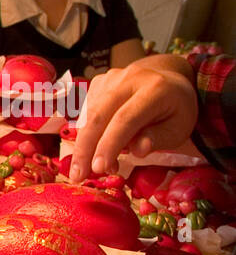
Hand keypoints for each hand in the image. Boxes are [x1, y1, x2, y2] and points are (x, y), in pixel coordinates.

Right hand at [69, 58, 197, 180]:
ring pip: (87, 116)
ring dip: (83, 145)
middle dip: (85, 149)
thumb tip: (138, 151)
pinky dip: (84, 134)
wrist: (167, 78)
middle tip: (77, 176)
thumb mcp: (177, 128)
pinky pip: (85, 112)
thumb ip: (158, 138)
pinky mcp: (97, 83)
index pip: (125, 119)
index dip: (109, 145)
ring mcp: (110, 79)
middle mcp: (129, 79)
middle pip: (98, 116)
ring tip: (85, 169)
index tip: (99, 169)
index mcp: (155, 89)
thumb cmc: (174, 109)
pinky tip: (92, 149)